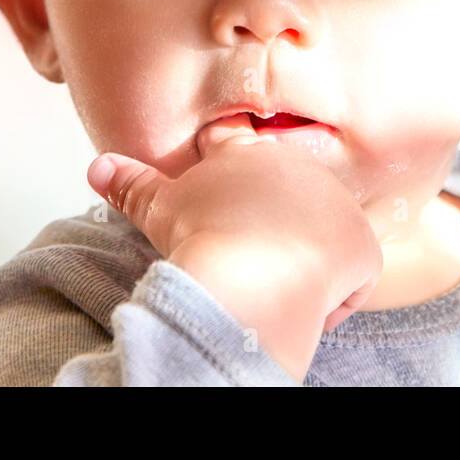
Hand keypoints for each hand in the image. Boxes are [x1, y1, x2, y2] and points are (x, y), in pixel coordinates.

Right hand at [87, 147, 382, 381]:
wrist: (245, 270)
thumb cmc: (200, 235)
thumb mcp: (161, 208)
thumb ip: (132, 185)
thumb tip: (96, 166)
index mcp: (253, 154)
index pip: (242, 154)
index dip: (230, 176)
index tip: (223, 205)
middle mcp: (303, 169)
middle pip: (289, 199)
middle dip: (272, 227)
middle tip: (244, 256)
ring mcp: (339, 205)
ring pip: (319, 239)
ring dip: (301, 261)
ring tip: (268, 282)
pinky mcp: (363, 245)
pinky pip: (350, 279)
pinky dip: (331, 298)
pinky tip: (301, 304)